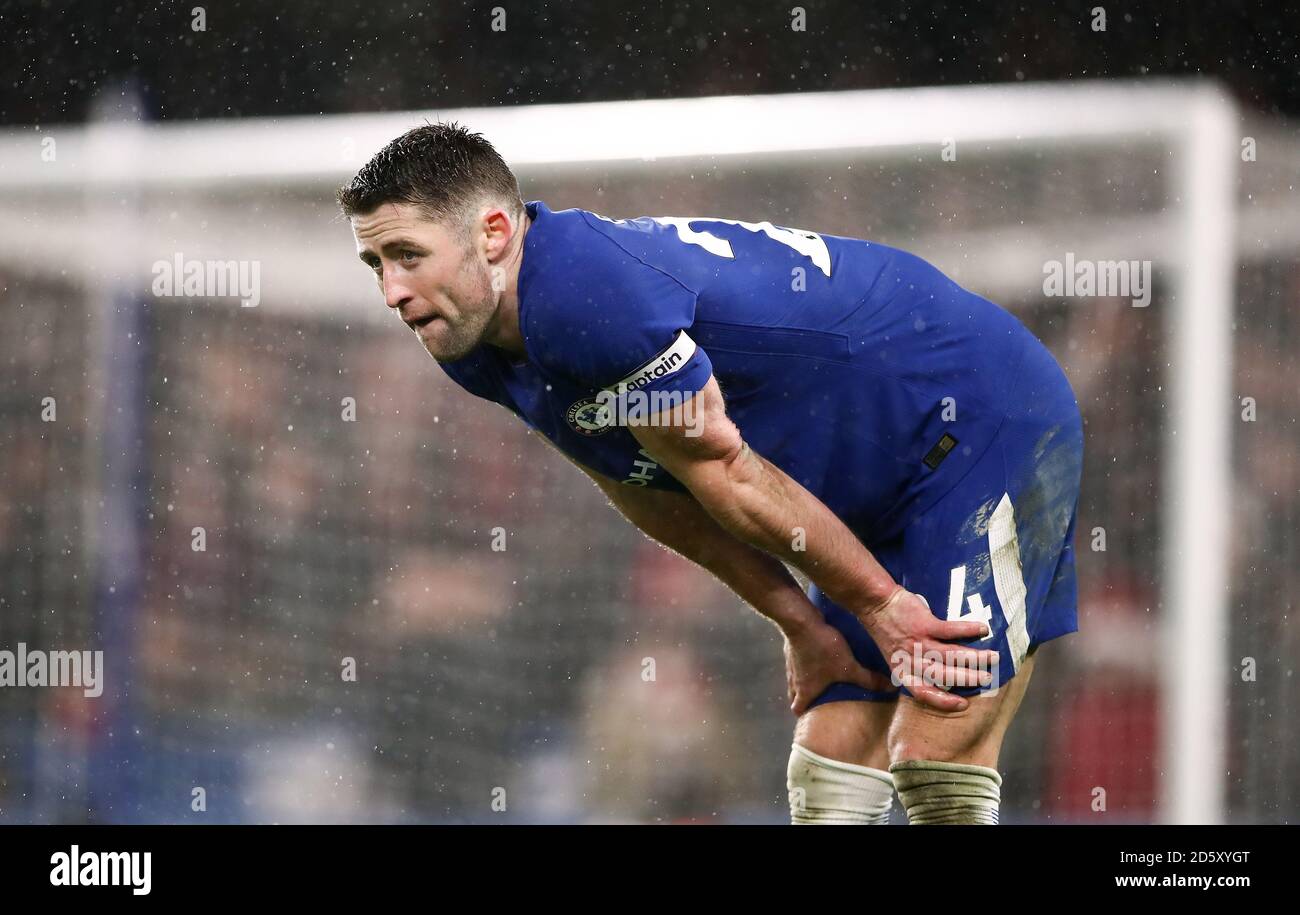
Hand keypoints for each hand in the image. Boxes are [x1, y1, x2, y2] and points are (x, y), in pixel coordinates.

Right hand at [783, 620, 896, 714]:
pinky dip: (805, 661)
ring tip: (821, 677)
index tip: (812, 715)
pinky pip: (796, 661)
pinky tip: (817, 655)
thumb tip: (891, 689)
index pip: (797, 709)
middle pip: (793, 694)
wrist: (801, 621)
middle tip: (819, 698)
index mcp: (804, 689)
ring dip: (805, 679)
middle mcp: (794, 679)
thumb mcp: (849, 667)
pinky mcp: (791, 647)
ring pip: (794, 677)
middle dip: (804, 698)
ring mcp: (790, 663)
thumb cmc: (822, 650)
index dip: (803, 714)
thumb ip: (869, 680)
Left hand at [856, 585, 998, 712]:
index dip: (943, 701)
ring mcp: (919, 643)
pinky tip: (982, 629)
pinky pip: (951, 631)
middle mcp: (912, 660)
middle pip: (944, 675)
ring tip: (993, 657)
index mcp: (903, 671)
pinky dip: (968, 630)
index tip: (962, 704)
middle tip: (987, 678)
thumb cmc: (888, 629)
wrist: (876, 604)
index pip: (923, 692)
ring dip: (975, 657)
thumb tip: (939, 672)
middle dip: (968, 679)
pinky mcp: (925, 625)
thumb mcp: (895, 655)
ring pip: (952, 655)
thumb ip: (914, 665)